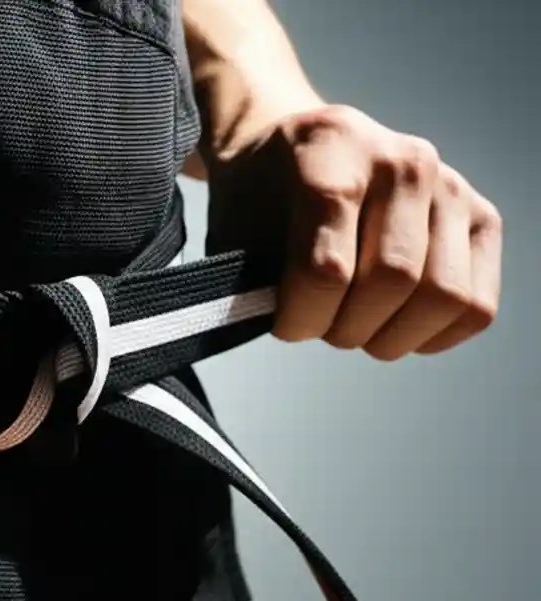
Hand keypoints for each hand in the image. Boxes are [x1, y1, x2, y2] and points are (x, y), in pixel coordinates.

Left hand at [205, 104, 502, 359]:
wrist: (300, 150)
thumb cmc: (262, 196)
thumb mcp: (235, 225)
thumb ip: (249, 277)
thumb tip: (275, 331)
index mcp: (331, 149)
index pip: (327, 263)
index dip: (302, 315)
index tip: (283, 326)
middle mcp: (403, 159)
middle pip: (392, 280)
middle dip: (346, 327)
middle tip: (320, 327)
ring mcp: (450, 184)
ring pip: (442, 295)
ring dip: (390, 336)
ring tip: (354, 329)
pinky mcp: (480, 216)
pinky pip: (476, 304)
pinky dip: (433, 335)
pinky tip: (392, 327)